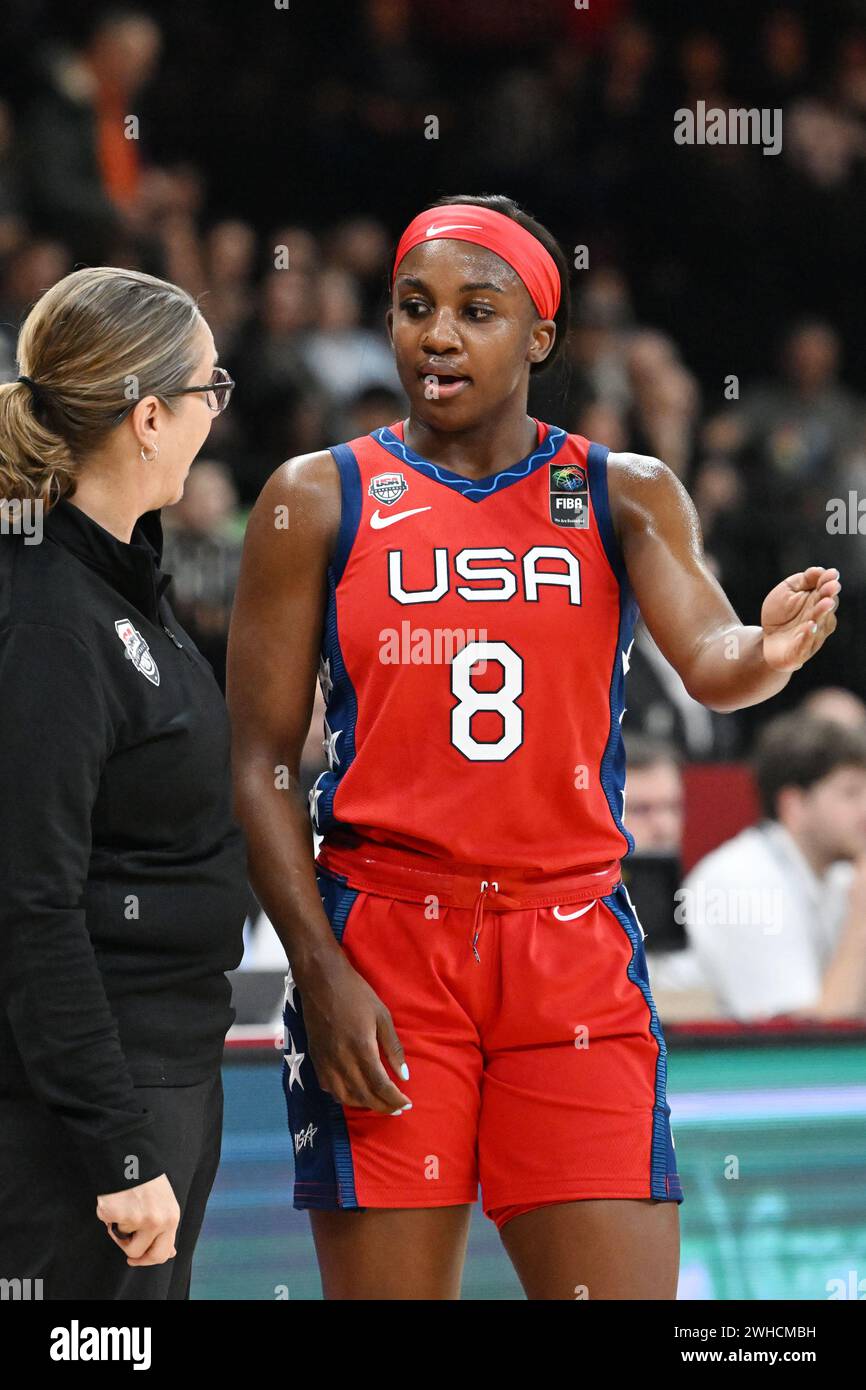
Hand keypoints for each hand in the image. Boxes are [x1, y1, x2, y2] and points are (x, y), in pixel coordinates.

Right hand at [96, 1173, 179, 1266]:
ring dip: (119, 1228)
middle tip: (124, 1240)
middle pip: (138, 1253)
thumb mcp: (165, 1202)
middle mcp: (156, 1221)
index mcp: (171, 1218)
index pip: (162, 1254)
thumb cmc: (147, 1180)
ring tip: (124, 1206)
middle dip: (129, 1251)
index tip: (135, 1259)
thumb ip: (166, 1228)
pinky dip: (109, 1214)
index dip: (147, 1260)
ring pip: (121, 1240)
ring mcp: (135, 1218)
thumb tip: (171, 1253)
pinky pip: (108, 1224)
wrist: (131, 1156)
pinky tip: (116, 1199)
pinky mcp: (115, 1214)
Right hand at [296, 948, 410, 1114]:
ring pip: (345, 1097)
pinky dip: (344, 1096)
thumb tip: (404, 1075)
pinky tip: (354, 1093)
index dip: (395, 1099)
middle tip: (397, 1108)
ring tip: (379, 1103)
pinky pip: (329, 1088)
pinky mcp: (315, 1059)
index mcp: (361, 1048)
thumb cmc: (355, 993)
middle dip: (383, 1106)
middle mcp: (341, 1060)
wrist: (321, 980)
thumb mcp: (382, 1015)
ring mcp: (325, 1062)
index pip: (380, 1086)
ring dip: (364, 1105)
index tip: (407, 1104)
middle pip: (364, 1096)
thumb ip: (393, 1047)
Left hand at [761, 566, 840, 671]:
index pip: (826, 591)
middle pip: (826, 607)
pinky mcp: (800, 652)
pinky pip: (805, 644)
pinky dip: (807, 636)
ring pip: (819, 625)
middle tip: (832, 587)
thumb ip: (803, 580)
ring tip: (824, 603)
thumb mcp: (787, 590)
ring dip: (821, 614)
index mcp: (818, 602)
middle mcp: (820, 619)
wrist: (766, 641)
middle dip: (828, 596)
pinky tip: (809, 626)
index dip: (829, 583)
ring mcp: (812, 636)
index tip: (832, 575)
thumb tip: (820, 570)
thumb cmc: (780, 613)